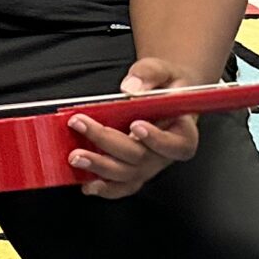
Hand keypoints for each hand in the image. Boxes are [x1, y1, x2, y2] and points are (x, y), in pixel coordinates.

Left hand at [66, 56, 201, 199]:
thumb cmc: (166, 86)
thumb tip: (131, 87)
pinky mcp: (132, 170)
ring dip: (100, 167)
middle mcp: (165, 153)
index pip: (177, 144)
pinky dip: (104, 188)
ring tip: (76, 156)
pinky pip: (121, 186)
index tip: (137, 125)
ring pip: (127, 175)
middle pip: (141, 157)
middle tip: (81, 125)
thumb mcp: (163, 71)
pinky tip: (86, 183)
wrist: (164, 96)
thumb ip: (150, 75)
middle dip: (108, 142)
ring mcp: (148, 165)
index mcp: (182, 131)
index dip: (158, 139)